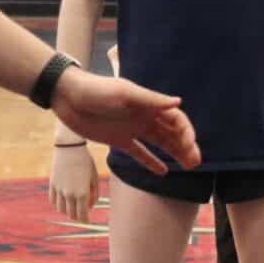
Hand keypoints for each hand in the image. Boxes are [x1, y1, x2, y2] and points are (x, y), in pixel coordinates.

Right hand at [49, 142, 98, 222]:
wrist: (69, 148)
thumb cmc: (85, 161)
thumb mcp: (94, 177)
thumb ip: (94, 193)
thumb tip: (90, 206)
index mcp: (82, 193)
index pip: (82, 214)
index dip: (85, 220)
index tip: (87, 221)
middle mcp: (70, 194)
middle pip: (71, 214)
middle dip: (77, 216)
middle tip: (81, 215)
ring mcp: (59, 190)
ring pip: (61, 209)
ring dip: (67, 211)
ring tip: (72, 208)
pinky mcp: (52, 185)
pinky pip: (53, 201)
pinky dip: (58, 204)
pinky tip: (63, 202)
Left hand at [50, 68, 199, 174]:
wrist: (68, 97)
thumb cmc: (96, 90)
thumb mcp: (124, 93)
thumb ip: (151, 100)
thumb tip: (179, 102)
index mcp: (148, 104)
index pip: (176, 119)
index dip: (186, 132)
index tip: (190, 146)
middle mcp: (144, 116)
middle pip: (172, 133)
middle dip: (186, 146)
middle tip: (195, 163)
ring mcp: (132, 129)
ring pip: (160, 143)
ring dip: (175, 154)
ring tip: (188, 167)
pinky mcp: (118, 140)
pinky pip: (139, 153)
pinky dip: (151, 161)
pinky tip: (163, 172)